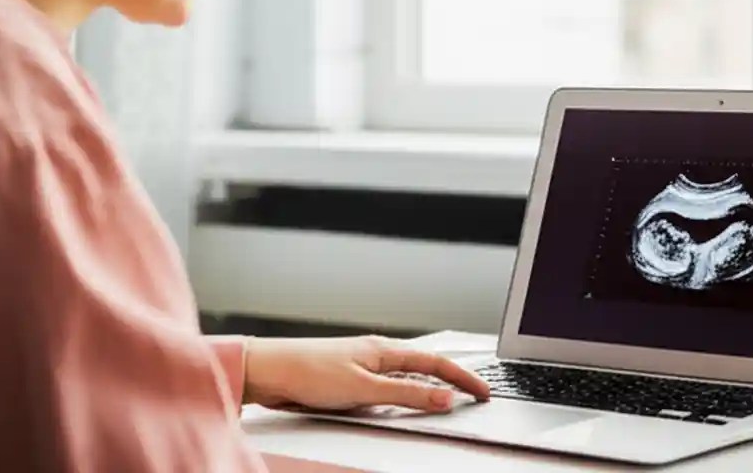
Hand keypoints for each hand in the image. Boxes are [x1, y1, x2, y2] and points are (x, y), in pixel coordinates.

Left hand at [243, 335, 489, 412]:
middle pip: (427, 367)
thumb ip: (406, 394)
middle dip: (454, 379)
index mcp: (387, 350)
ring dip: (431, 386)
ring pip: (408, 376)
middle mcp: (379, 354)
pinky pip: (389, 386)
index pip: (437, 364)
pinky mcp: (351, 379)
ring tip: (451, 398)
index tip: (483, 393)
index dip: (463, 379)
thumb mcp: (365, 388)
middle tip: (475, 395)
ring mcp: (365, 366)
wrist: (269, 370)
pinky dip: (406, 393)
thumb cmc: (310, 371)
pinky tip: (405, 402)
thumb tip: (444, 398)